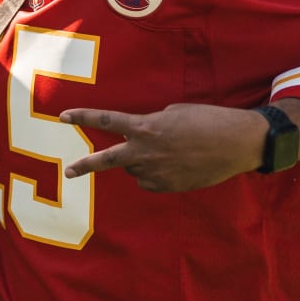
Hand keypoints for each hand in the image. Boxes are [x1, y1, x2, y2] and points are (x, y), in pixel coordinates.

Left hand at [59, 103, 264, 192]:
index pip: (105, 121)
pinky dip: (155, 174)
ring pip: (135, 169)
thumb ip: (151, 126)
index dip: (82, 117)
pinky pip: (151, 181)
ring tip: (167, 151)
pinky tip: (175, 164)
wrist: (236, 143)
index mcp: (145, 127)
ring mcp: (156, 173)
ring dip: (141, 161)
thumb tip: (142, 140)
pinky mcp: (169, 187)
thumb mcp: (174, 113)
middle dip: (85, 166)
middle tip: (68, 171)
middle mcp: (145, 152)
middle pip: (107, 160)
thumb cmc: (207, 120)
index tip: (63, 116)